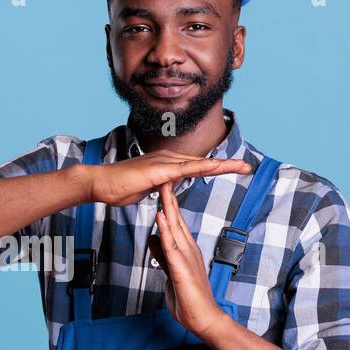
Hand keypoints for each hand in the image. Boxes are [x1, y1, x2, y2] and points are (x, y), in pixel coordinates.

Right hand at [88, 150, 249, 206]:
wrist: (101, 184)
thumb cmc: (119, 188)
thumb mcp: (146, 189)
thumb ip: (161, 186)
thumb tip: (169, 186)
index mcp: (166, 166)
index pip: (197, 167)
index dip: (216, 168)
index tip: (233, 170)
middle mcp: (168, 160)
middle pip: (204, 163)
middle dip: (227, 165)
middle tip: (248, 167)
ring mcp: (164, 163)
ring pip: (200, 163)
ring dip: (223, 165)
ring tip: (243, 167)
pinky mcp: (160, 170)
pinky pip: (187, 169)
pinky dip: (205, 167)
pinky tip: (219, 167)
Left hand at [147, 181, 226, 336]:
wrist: (204, 319)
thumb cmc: (189, 300)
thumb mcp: (170, 272)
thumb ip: (162, 254)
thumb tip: (153, 238)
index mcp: (185, 250)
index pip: (175, 222)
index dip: (167, 203)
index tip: (160, 185)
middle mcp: (188, 250)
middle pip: (176, 218)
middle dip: (168, 196)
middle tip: (163, 174)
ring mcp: (186, 258)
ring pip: (175, 227)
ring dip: (168, 206)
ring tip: (162, 186)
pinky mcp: (182, 269)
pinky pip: (172, 247)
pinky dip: (165, 230)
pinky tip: (161, 217)